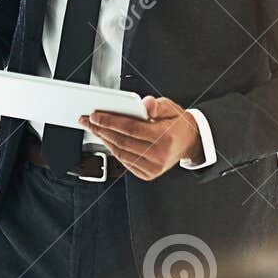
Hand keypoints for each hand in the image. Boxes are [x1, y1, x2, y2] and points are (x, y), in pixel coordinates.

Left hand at [81, 96, 200, 179]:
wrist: (190, 142)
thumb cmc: (176, 124)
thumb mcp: (170, 107)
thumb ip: (156, 104)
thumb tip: (145, 104)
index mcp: (165, 137)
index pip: (131, 129)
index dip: (110, 122)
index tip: (95, 115)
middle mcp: (160, 155)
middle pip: (122, 141)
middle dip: (101, 129)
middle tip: (87, 120)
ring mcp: (154, 167)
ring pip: (120, 153)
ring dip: (104, 140)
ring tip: (94, 128)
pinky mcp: (148, 174)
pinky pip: (124, 161)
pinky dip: (113, 149)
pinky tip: (106, 139)